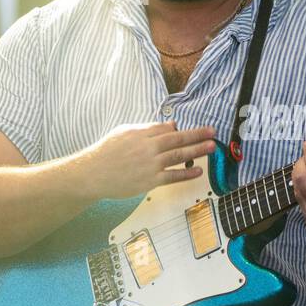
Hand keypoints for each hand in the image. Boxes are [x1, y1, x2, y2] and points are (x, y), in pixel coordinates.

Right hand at [81, 121, 215, 198]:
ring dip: (197, 151)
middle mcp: (148, 147)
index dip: (181, 128)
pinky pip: (173, 176)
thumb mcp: (124, 132)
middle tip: (213, 132)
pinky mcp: (150, 180)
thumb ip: (147, 128)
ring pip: (178, 155)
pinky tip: (198, 171)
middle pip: (177, 138)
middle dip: (197, 134)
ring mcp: (150, 164)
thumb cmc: (107, 152)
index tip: (195, 129)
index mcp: (141, 133)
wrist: (93, 174)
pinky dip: (187, 174)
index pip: (166, 128)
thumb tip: (170, 125)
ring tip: (212, 147)